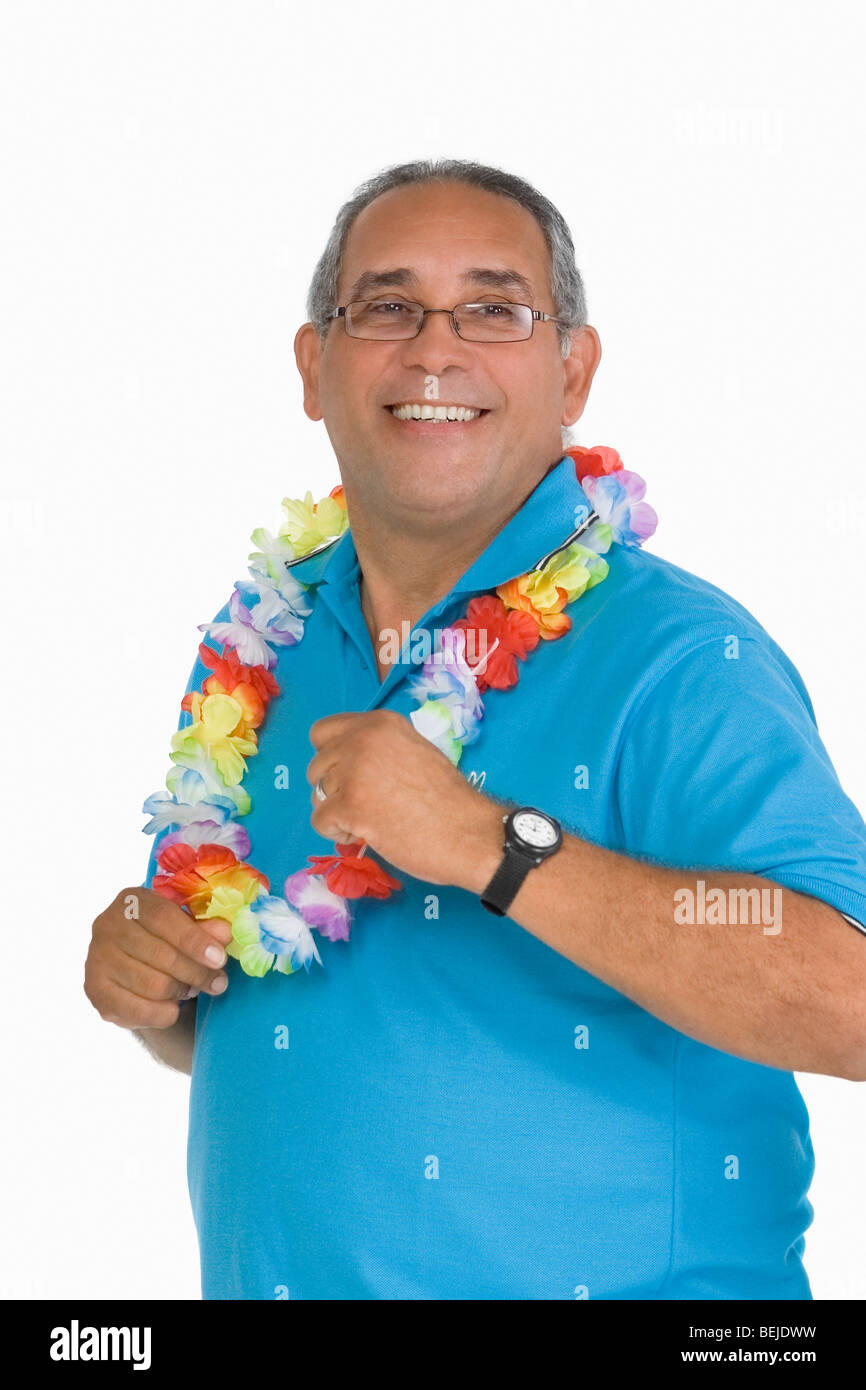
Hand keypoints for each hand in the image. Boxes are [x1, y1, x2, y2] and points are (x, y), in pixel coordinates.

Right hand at [84, 886, 233, 1029]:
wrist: (131, 960)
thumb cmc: (164, 936)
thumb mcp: (185, 925)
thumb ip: (205, 929)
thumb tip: (225, 933)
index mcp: (132, 901)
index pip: (163, 919)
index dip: (194, 940)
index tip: (219, 959)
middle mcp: (106, 925)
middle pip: (160, 954)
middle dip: (196, 973)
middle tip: (218, 983)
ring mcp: (96, 958)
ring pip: (151, 985)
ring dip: (180, 991)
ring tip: (191, 989)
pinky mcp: (95, 990)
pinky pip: (137, 1010)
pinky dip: (162, 1013)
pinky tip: (173, 1007)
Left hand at [306, 709, 504, 889]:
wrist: (468, 833)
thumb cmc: (448, 800)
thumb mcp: (414, 752)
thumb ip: (379, 749)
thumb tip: (346, 762)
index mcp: (380, 723)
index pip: (323, 731)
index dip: (331, 757)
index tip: (348, 775)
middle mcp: (363, 739)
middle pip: (316, 765)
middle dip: (332, 789)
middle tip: (362, 804)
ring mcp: (354, 772)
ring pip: (315, 794)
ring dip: (336, 812)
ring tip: (368, 821)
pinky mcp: (350, 805)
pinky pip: (319, 821)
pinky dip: (337, 834)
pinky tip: (364, 835)